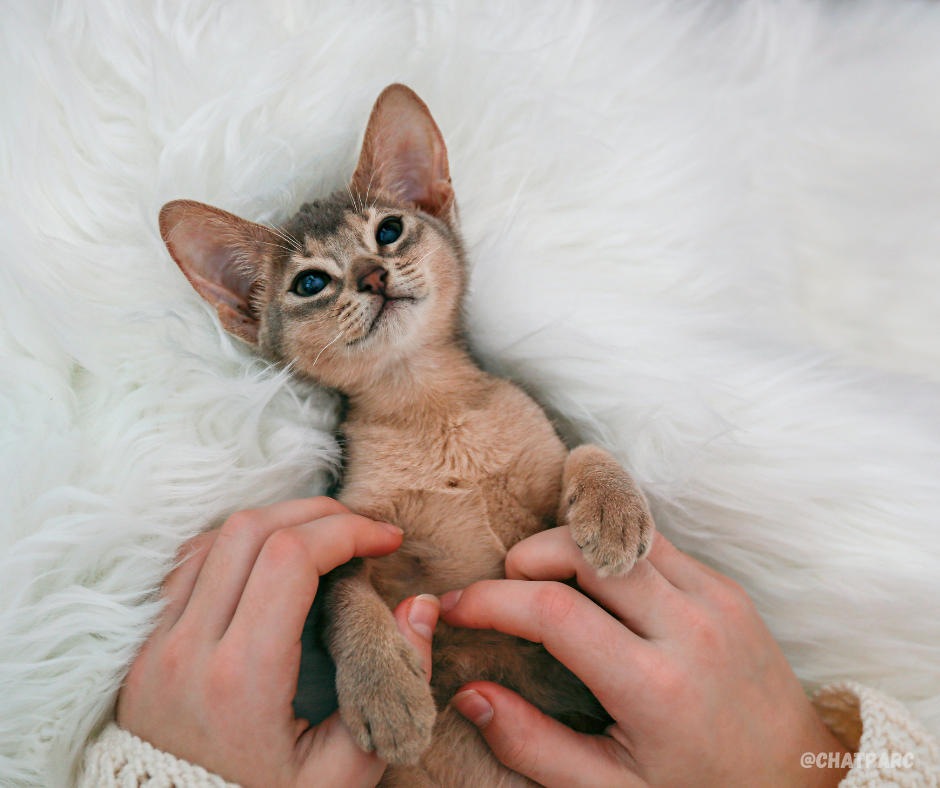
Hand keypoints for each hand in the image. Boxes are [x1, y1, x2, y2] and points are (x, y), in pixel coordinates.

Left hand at [117, 497, 440, 787]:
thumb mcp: (346, 772)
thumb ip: (393, 688)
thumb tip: (420, 608)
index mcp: (243, 678)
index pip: (290, 557)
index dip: (347, 531)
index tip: (387, 540)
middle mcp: (188, 649)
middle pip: (251, 530)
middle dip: (317, 513)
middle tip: (360, 529)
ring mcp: (155, 645)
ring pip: (213, 538)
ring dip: (275, 522)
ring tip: (320, 539)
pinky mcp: (140, 647)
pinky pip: (185, 565)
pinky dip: (234, 546)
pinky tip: (270, 560)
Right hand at [440, 529, 848, 787]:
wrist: (798, 782)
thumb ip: (533, 745)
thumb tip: (469, 694)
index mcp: (655, 687)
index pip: (553, 612)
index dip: (491, 601)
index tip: (456, 607)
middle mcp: (689, 627)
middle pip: (586, 549)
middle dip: (529, 555)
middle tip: (503, 586)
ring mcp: (715, 598)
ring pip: (621, 532)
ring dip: (570, 544)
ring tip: (543, 578)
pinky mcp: (726, 587)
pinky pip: (655, 544)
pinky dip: (612, 551)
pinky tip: (595, 585)